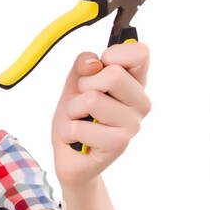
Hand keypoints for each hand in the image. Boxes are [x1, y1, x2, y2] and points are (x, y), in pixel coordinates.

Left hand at [51, 42, 150, 187]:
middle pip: (114, 75)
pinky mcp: (119, 144)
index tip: (100, 67)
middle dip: (85, 85)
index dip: (115, 54)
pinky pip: (80, 127)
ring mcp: (133, 125)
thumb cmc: (77, 116)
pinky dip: (69, 131)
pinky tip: (78, 139)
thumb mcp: (76, 82)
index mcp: (135, 82)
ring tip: (79, 120)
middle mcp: (140, 102)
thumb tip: (94, 64)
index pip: (141, 53)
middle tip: (84, 101)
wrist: (71, 155)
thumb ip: (83, 63)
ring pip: (92, 100)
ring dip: (73, 110)